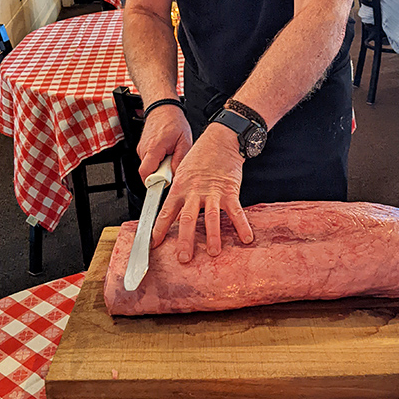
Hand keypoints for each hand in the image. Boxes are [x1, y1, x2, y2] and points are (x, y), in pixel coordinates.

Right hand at [137, 104, 191, 179]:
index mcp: (154, 149)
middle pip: (148, 173)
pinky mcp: (142, 148)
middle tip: (172, 163)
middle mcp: (144, 150)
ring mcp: (141, 149)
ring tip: (169, 154)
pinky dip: (158, 160)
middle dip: (161, 174)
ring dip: (160, 166)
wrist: (162, 108)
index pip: (146, 174)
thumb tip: (176, 175)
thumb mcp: (185, 141)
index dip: (154, 183)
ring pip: (149, 167)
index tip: (163, 184)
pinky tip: (165, 151)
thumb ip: (180, 160)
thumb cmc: (173, 121)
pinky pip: (150, 161)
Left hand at [151, 123, 253, 262]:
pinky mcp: (230, 190)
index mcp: (179, 188)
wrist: (220, 140)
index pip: (165, 212)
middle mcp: (193, 191)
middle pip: (187, 219)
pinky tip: (246, 238)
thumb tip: (173, 215)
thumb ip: (179, 194)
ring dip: (213, 236)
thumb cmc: (200, 157)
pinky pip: (236, 210)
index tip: (152, 244)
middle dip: (185, 240)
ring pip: (211, 217)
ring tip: (213, 252)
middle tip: (184, 258)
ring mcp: (212, 192)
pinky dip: (241, 225)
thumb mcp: (182, 173)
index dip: (158, 229)